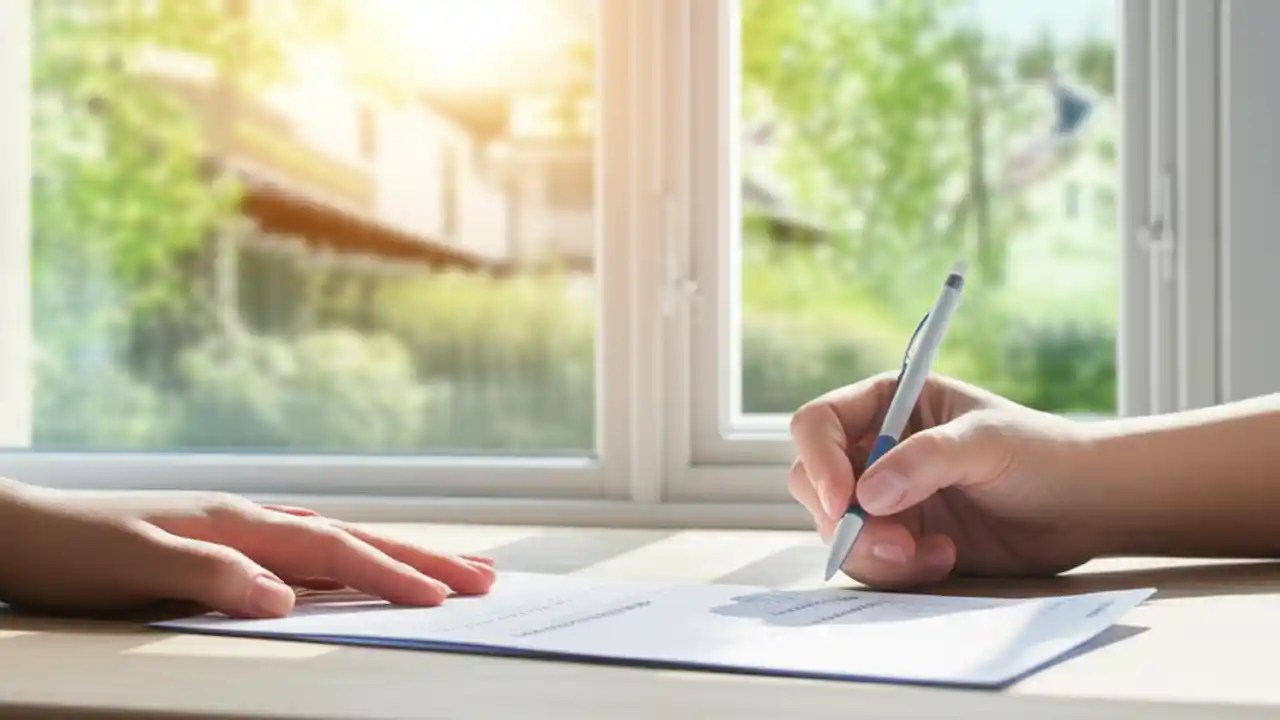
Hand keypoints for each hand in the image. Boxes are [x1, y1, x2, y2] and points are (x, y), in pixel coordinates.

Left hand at [0, 480, 494, 617]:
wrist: (21, 527)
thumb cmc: (73, 549)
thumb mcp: (135, 566)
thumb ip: (213, 578)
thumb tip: (286, 600)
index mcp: (239, 525)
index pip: (334, 554)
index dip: (390, 575)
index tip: (442, 597)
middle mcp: (252, 522)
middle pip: (355, 539)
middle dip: (421, 559)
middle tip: (484, 577)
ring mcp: (244, 530)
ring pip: (340, 541)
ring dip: (398, 554)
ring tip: (451, 567)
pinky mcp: (230, 544)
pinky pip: (313, 551)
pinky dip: (355, 559)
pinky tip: (363, 566)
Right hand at [789, 373, 1102, 588]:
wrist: (1084, 508)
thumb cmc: (1042, 454)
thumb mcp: (986, 443)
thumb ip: (925, 461)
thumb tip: (865, 495)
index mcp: (886, 405)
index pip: (819, 424)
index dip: (819, 460)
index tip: (843, 501)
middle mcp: (875, 450)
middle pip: (814, 482)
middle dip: (842, 518)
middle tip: (892, 541)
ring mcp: (886, 499)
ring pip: (837, 530)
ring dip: (874, 551)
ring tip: (930, 553)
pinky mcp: (901, 541)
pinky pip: (870, 562)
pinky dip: (899, 570)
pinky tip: (945, 557)